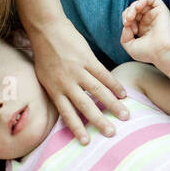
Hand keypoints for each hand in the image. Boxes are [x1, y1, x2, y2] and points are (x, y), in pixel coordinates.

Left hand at [27, 18, 129, 144]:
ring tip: (125, 116)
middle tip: (112, 133)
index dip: (77, 128)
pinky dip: (114, 85)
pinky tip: (123, 94)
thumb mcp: (44, 77)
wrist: (45, 28)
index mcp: (54, 90)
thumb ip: (56, 91)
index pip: (67, 114)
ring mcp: (78, 71)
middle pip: (85, 106)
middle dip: (99, 121)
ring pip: (98, 92)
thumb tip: (66, 106)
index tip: (86, 142)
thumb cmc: (44, 54)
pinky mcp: (87, 59)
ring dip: (113, 105)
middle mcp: (66, 83)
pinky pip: (103, 74)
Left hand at [120, 0, 169, 66]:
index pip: (130, 17)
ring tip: (131, 16)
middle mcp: (149, 21)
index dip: (125, 20)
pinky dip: (142, 0)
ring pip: (141, 3)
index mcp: (142, 29)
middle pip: (134, 9)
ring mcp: (155, 15)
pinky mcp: (161, 10)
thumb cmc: (148, 53)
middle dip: (127, 13)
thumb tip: (126, 25)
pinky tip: (138, 7)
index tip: (129, 30)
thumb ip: (124, 36)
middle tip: (128, 22)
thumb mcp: (130, 46)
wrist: (161, 52)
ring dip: (133, 7)